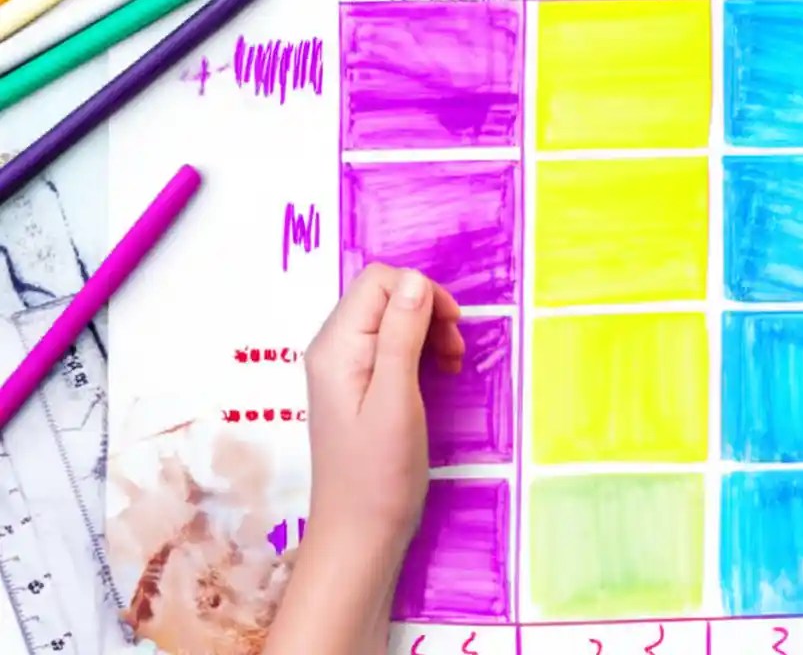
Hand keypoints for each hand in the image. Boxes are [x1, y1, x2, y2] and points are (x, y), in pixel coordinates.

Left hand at [303, 264, 463, 547]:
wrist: (360, 534)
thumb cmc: (380, 473)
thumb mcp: (397, 400)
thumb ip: (402, 336)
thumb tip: (416, 280)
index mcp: (336, 346)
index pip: (378, 281)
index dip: (422, 292)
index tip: (453, 328)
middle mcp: (333, 348)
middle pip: (384, 295)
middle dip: (427, 310)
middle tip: (455, 352)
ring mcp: (343, 368)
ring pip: (390, 318)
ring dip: (427, 330)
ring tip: (451, 364)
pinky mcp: (357, 387)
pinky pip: (388, 345)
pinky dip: (419, 350)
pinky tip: (438, 375)